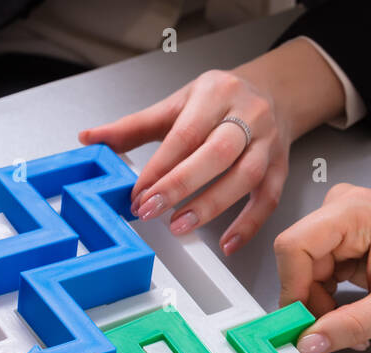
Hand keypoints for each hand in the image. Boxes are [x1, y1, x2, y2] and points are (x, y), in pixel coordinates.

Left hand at [80, 38, 345, 253]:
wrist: (273, 91)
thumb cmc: (218, 101)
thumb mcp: (175, 105)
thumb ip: (133, 127)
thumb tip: (89, 139)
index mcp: (216, 94)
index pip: (186, 134)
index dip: (160, 167)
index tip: (137, 193)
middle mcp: (248, 115)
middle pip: (218, 152)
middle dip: (182, 185)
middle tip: (150, 211)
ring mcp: (268, 142)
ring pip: (246, 176)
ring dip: (212, 205)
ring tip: (180, 226)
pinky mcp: (281, 167)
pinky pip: (268, 199)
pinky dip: (249, 224)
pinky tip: (226, 244)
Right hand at [275, 184, 370, 352]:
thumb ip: (350, 325)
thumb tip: (307, 343)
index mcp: (354, 210)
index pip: (293, 247)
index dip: (293, 290)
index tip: (304, 326)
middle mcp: (341, 208)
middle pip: (296, 263)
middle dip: (311, 303)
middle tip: (337, 331)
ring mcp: (341, 225)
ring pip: (303, 274)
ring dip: (322, 307)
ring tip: (355, 325)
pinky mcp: (343, 242)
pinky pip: (317, 277)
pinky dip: (329, 302)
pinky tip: (353, 313)